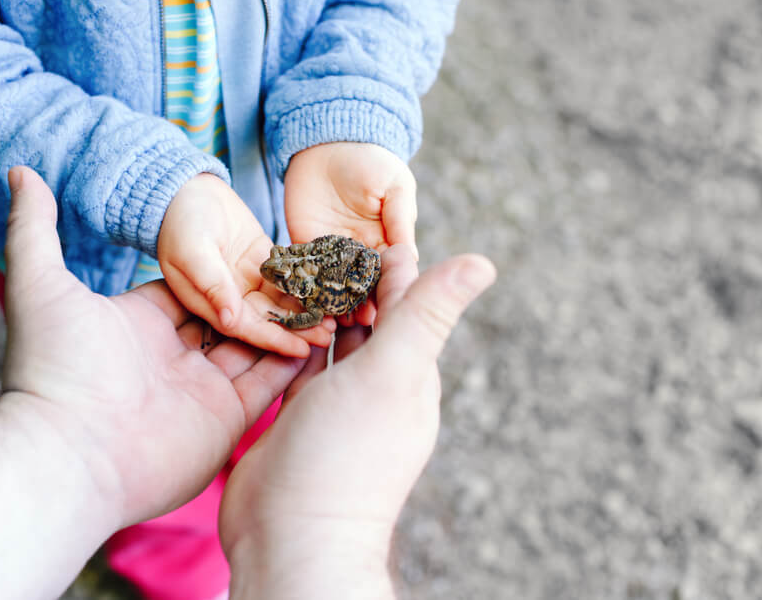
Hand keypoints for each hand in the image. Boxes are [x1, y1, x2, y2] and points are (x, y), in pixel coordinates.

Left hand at [2, 167, 311, 526]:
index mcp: (139, 325)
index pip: (191, 289)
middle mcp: (172, 358)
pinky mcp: (225, 422)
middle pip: (228, 318)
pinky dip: (294, 365)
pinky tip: (322, 335)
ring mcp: (200, 391)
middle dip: (262, 298)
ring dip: (286, 327)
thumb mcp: (40, 284)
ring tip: (324, 298)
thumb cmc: (53, 369)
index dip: (220, 270)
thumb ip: (33, 228)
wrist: (67, 456)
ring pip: (254, 349)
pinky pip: (268, 386)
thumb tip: (18, 170)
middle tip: (302, 272)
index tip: (256, 244)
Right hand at [157, 174, 334, 356]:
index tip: (302, 351)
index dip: (274, 340)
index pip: (246, 329)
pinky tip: (328, 291)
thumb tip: (230, 320)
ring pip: (281, 302)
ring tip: (334, 319)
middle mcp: (232, 298)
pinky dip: (306, 286)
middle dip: (298, 330)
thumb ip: (212, 284)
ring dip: (306, 312)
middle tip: (328, 338)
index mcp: (211, 303)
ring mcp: (248, 281)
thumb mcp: (192, 252)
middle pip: (269, 320)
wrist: (187, 191)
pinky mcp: (263, 262)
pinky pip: (288, 279)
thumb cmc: (181, 222)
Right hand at [220, 244, 495, 598]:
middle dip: (351, 281)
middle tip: (319, 238)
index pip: (407, 304)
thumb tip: (483, 261)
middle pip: (369, 319)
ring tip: (295, 267)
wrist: (292, 536)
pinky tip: (278, 317)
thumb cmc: (345, 454)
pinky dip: (294, 340)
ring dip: (322, 308)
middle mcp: (379, 386)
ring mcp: (338, 405)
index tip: (363, 225)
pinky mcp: (300, 418)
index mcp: (410, 373)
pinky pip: (302, 366)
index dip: (388, 265)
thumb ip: (428, 314)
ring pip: (334, 341)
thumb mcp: (393, 373)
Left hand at [284, 143, 417, 324]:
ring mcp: (330, 254)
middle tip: (359, 321)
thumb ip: (400, 219)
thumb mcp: (393, 186)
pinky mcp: (304, 247)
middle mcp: (359, 254)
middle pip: (360, 288)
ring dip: (332, 304)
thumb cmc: (368, 161)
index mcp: (386, 242)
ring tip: (332, 320)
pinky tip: (304, 305)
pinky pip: (305, 272)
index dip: (387, 291)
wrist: (326, 143)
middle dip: (360, 305)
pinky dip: (304, 289)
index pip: (388, 274)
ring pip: (332, 287)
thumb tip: (410, 257)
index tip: (385, 307)